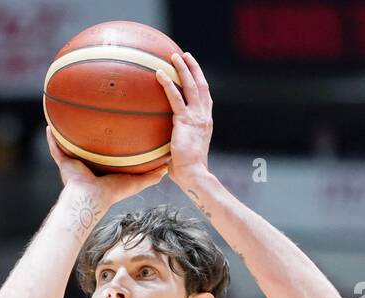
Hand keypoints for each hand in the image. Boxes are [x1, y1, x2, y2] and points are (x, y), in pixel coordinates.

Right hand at [45, 125, 165, 207]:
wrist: (91, 198)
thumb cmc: (111, 192)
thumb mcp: (134, 182)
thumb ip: (149, 176)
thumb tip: (165, 168)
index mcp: (101, 168)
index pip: (104, 151)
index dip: (107, 139)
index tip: (114, 124)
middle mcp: (86, 164)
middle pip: (86, 144)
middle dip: (87, 132)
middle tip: (91, 114)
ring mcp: (73, 163)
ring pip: (69, 144)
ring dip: (67, 132)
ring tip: (65, 114)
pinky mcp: (63, 163)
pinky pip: (55, 148)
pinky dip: (51, 139)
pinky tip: (49, 125)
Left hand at [154, 45, 212, 186]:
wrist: (193, 175)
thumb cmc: (186, 171)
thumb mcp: (181, 152)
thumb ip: (174, 144)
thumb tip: (159, 147)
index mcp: (205, 122)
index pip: (205, 97)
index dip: (200, 82)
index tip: (193, 72)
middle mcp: (204, 116)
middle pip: (201, 85)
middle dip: (193, 68)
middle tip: (184, 55)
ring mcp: (196, 117)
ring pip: (191, 85)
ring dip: (183, 68)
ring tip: (174, 55)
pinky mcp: (185, 120)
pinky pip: (175, 97)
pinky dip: (167, 83)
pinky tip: (159, 73)